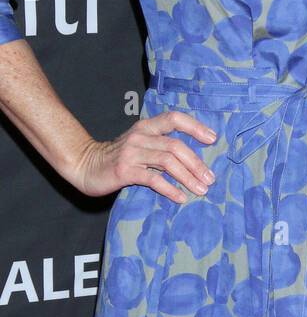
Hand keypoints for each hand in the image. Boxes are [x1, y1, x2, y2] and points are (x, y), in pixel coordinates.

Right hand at [69, 111, 217, 203]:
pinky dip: (170, 189)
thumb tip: (192, 158)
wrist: (84, 165)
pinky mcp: (125, 171)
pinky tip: (181, 198)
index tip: (213, 138)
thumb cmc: (117, 157)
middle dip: (196, 163)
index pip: (174, 118)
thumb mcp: (139, 143)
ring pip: (168, 161)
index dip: (195, 126)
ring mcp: (131, 153)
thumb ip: (159, 145)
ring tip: (201, 189)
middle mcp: (140, 136)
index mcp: (146, 127)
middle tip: (210, 178)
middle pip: (175, 145)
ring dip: (188, 177)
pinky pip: (153, 179)